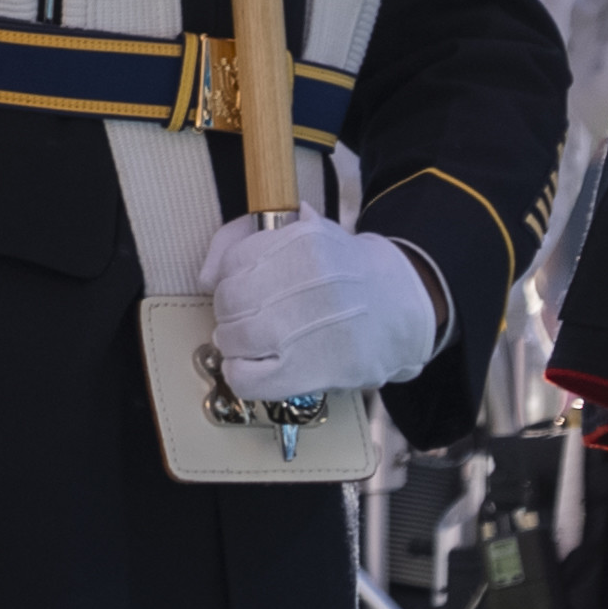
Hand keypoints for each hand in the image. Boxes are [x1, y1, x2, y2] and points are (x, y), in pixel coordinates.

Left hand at [195, 209, 443, 401]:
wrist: (402, 308)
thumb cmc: (346, 269)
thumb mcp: (305, 230)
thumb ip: (246, 238)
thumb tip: (205, 277)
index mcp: (302, 241)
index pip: (233, 261)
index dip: (230, 277)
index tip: (244, 286)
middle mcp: (303, 283)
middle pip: (228, 301)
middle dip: (231, 310)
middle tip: (248, 317)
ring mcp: (304, 330)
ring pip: (231, 337)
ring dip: (235, 342)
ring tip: (254, 342)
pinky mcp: (310, 371)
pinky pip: (246, 378)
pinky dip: (241, 374)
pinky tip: (256, 367)